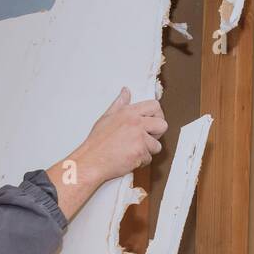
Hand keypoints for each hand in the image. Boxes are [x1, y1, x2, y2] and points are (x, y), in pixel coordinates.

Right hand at [47, 88, 169, 219]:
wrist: (91, 160)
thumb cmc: (97, 142)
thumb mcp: (106, 117)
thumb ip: (120, 104)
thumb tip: (126, 91)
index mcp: (128, 112)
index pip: (154, 106)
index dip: (157, 115)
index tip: (152, 123)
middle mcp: (135, 122)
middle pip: (162, 125)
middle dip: (156, 134)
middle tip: (145, 139)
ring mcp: (139, 137)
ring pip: (157, 145)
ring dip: (147, 151)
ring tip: (131, 151)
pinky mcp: (140, 152)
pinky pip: (149, 158)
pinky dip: (140, 162)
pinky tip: (128, 159)